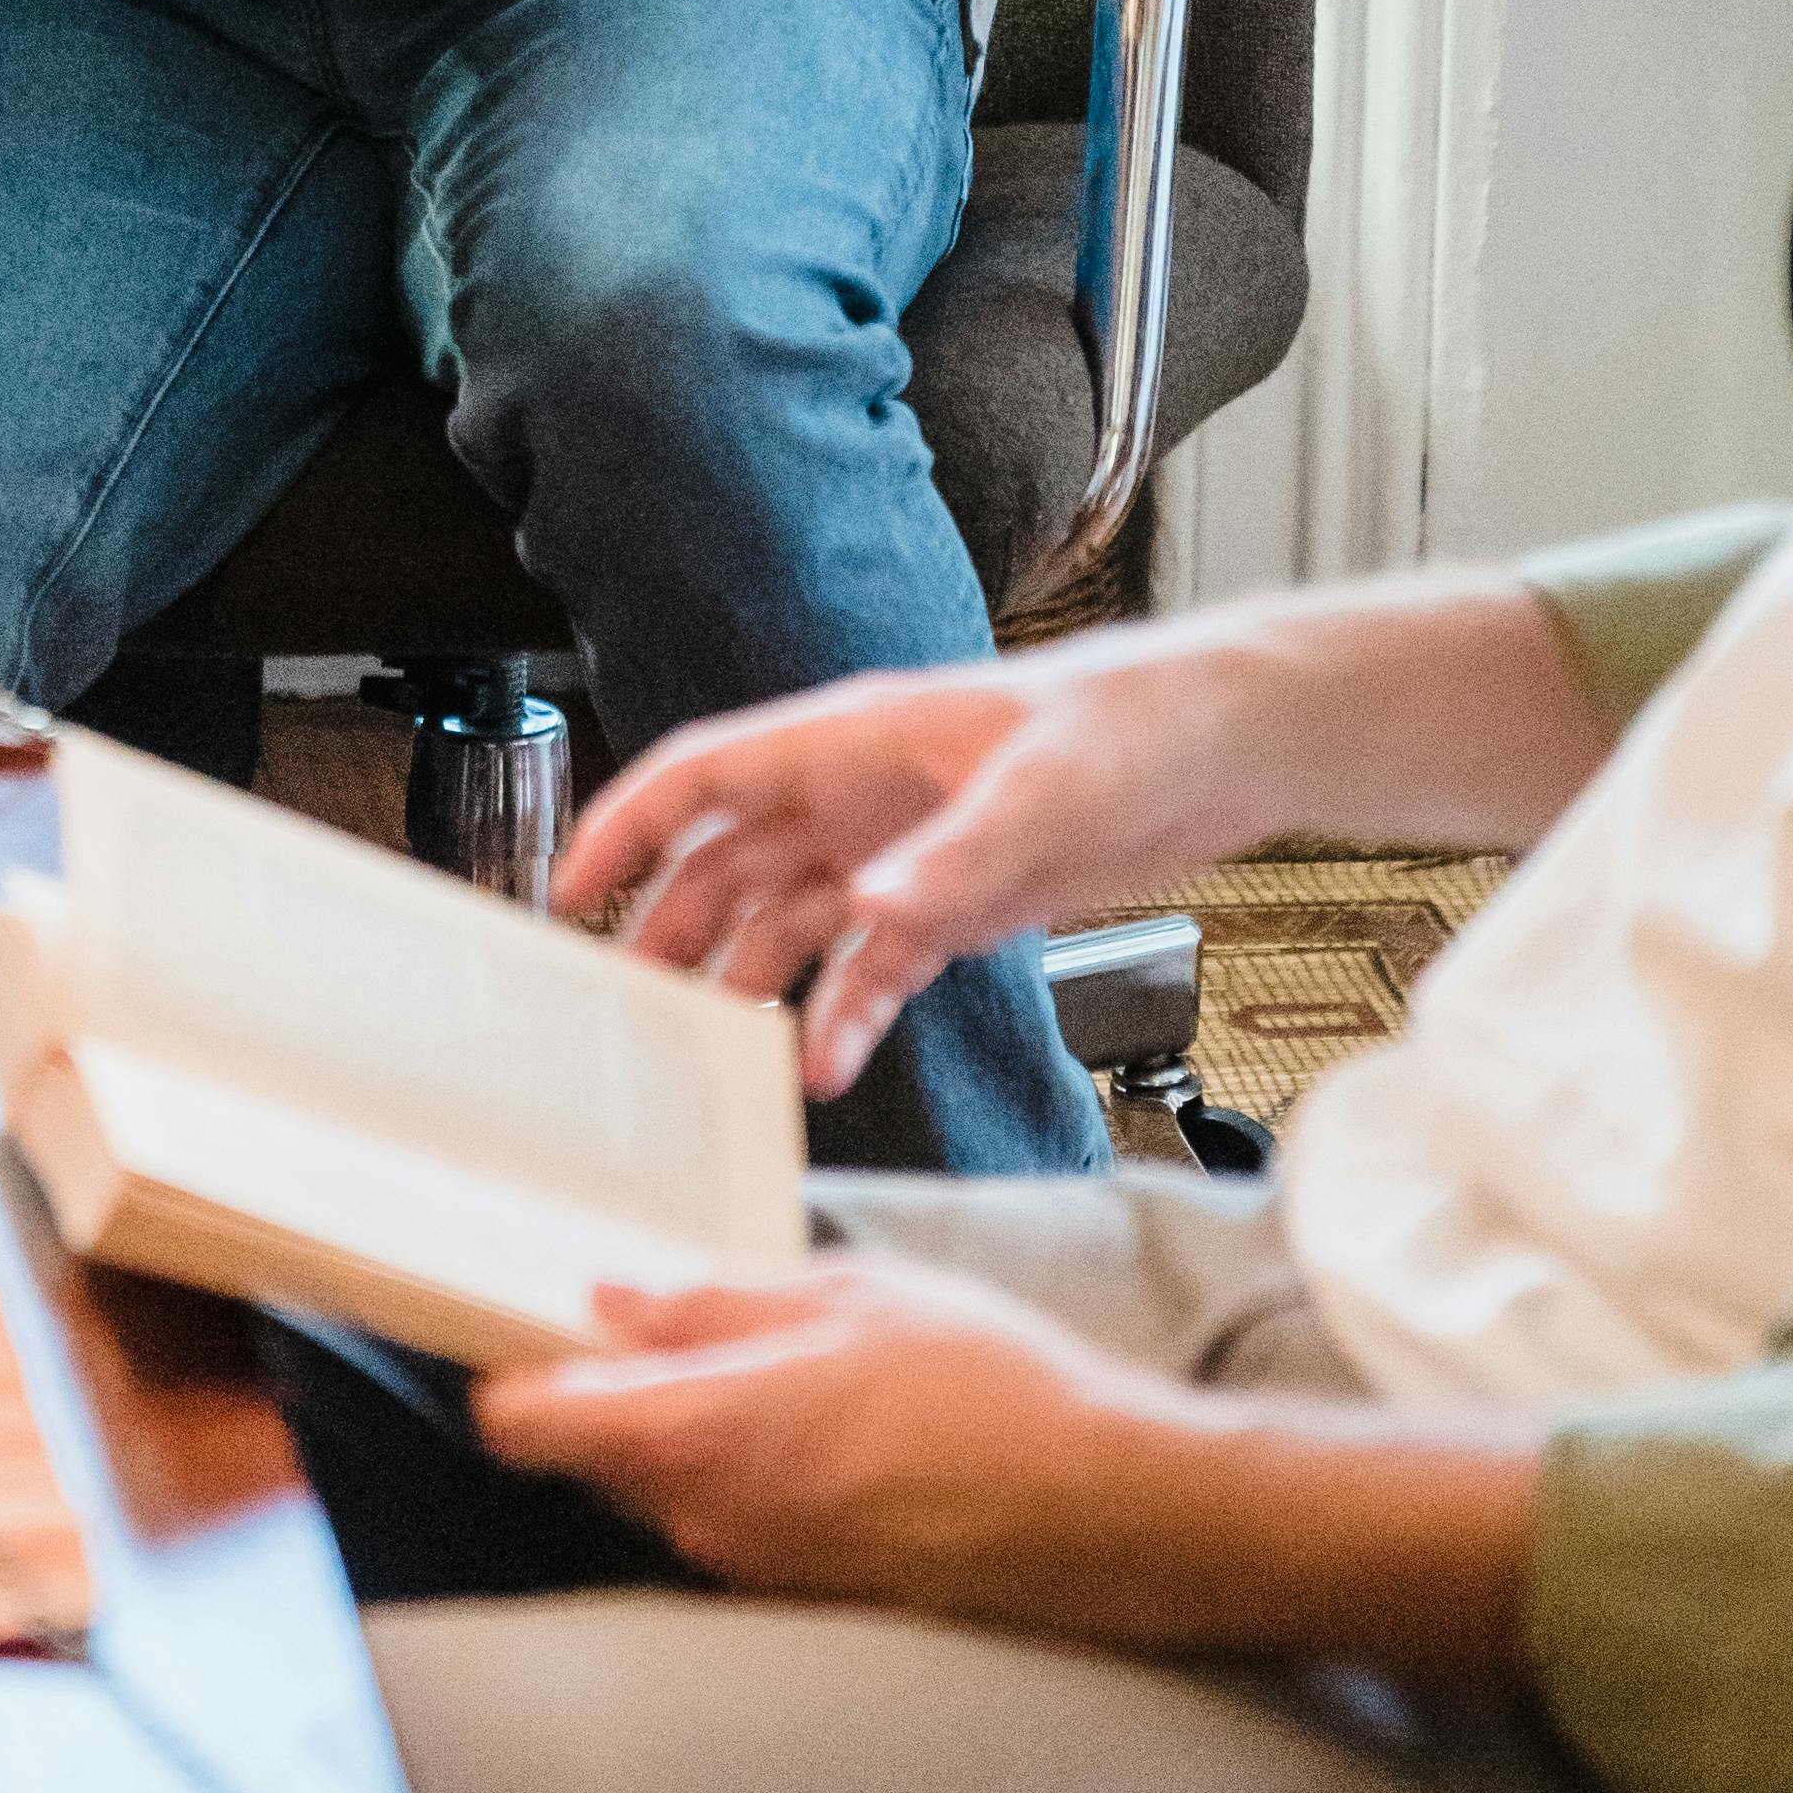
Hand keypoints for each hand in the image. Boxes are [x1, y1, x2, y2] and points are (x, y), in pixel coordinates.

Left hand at [475, 1259, 1144, 1613]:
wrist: (1106, 1514)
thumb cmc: (993, 1393)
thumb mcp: (849, 1299)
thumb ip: (714, 1305)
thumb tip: (615, 1303)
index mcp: (703, 1432)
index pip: (525, 1422)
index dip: (508, 1367)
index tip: (520, 1323)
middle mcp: (708, 1519)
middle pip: (589, 1454)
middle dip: (612, 1390)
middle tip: (670, 1318)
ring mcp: (752, 1570)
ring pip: (664, 1488)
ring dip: (689, 1432)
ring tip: (778, 1368)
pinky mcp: (800, 1596)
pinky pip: (732, 1523)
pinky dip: (749, 1476)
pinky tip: (827, 1431)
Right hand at [553, 635, 1232, 1096]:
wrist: (1224, 745)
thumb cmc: (1130, 726)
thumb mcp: (1042, 790)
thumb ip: (955, 858)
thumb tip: (868, 915)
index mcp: (852, 741)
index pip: (704, 776)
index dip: (627, 827)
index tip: (569, 891)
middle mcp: (858, 798)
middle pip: (727, 865)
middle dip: (667, 930)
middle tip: (621, 1007)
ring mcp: (902, 853)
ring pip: (787, 925)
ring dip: (748, 987)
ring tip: (713, 1060)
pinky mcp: (956, 904)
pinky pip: (869, 970)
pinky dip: (841, 1018)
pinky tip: (827, 1067)